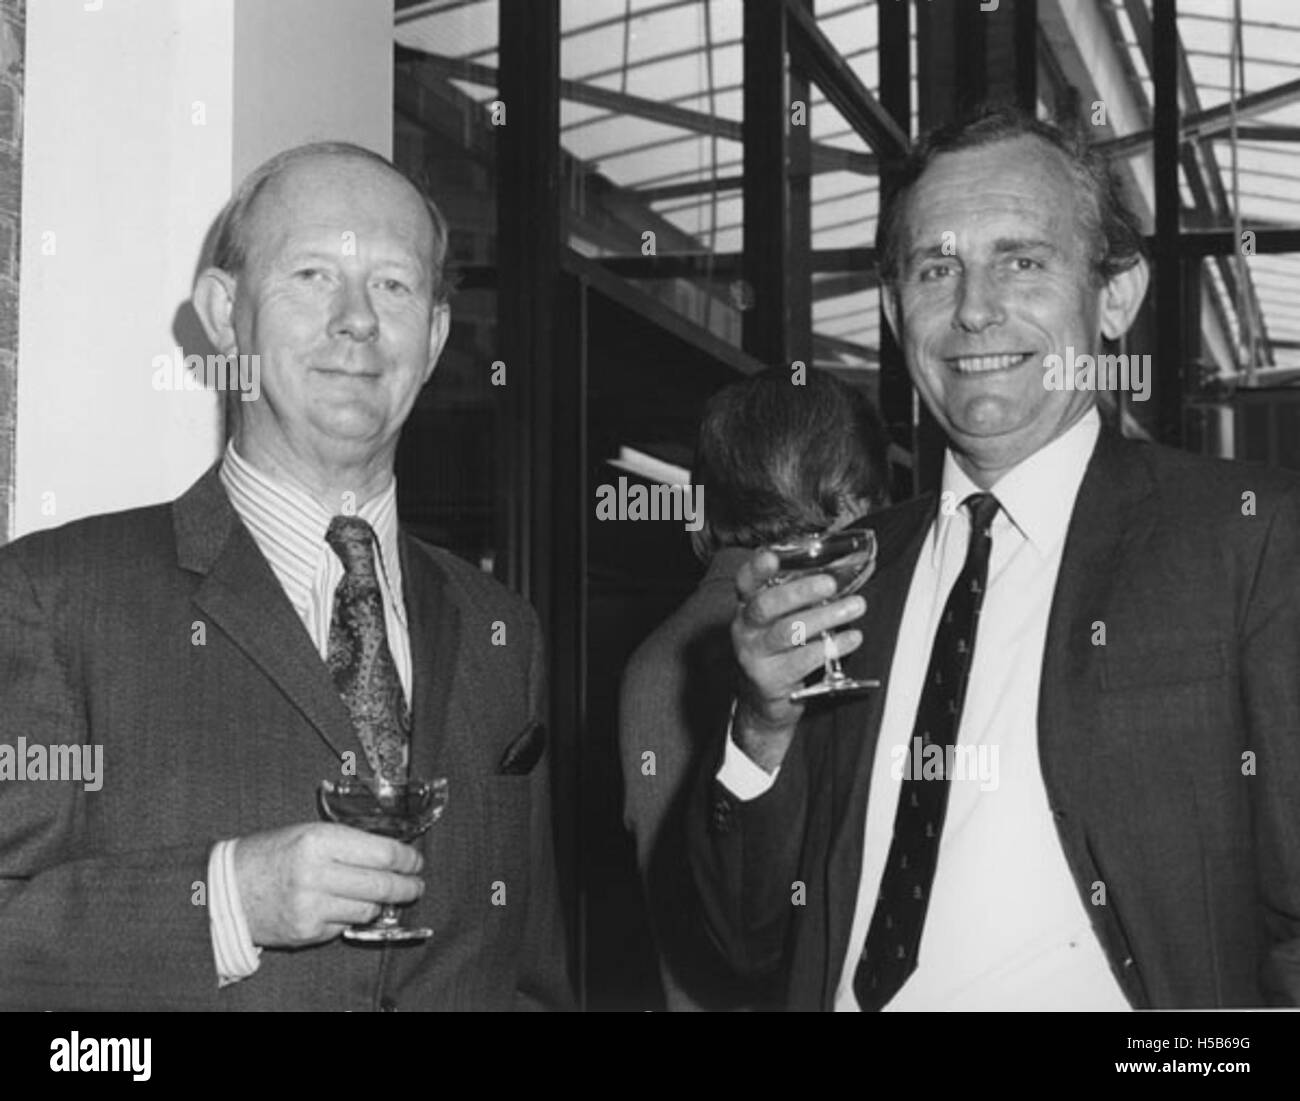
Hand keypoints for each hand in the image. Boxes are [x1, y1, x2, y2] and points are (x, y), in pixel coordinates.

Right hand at [232, 822, 424, 947]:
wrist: (226, 889)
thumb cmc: (270, 855)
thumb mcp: (308, 832)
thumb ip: (348, 842)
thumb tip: (391, 851)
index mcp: (319, 840)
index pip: (382, 853)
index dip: (407, 859)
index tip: (416, 861)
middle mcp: (316, 873)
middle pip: (382, 884)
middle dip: (407, 886)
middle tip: (416, 884)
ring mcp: (311, 906)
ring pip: (368, 909)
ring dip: (382, 904)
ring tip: (384, 896)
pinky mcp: (306, 931)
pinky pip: (346, 925)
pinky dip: (352, 916)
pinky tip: (347, 906)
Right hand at [730, 548, 865, 770]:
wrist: (762, 698)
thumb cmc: (779, 649)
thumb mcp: (779, 619)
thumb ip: (800, 598)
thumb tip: (845, 573)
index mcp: (747, 605)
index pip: (746, 581)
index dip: (757, 568)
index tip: (772, 557)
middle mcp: (745, 628)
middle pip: (766, 605)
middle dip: (800, 592)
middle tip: (831, 584)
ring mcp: (754, 654)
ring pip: (788, 631)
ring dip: (825, 617)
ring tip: (855, 607)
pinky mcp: (769, 679)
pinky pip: (804, 659)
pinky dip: (832, 646)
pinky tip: (852, 638)